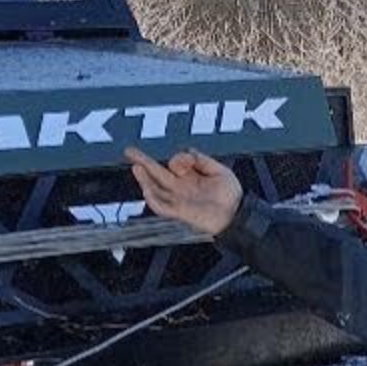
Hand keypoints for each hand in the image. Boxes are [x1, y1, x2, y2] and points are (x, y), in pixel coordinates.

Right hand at [123, 146, 241, 236]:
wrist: (237, 214)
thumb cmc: (231, 196)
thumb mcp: (220, 170)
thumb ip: (203, 160)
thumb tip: (189, 150)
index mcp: (189, 178)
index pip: (172, 164)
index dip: (177, 158)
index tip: (186, 156)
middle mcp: (180, 189)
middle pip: (156, 174)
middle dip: (142, 162)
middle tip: (129, 152)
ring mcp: (178, 200)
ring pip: (155, 189)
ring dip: (144, 179)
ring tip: (136, 166)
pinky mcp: (179, 212)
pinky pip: (161, 206)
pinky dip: (153, 198)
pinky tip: (147, 188)